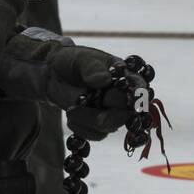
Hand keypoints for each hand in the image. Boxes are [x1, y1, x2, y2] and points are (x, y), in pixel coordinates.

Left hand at [0, 34, 140, 139]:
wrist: (53, 74)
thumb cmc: (71, 61)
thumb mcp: (80, 59)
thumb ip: (92, 68)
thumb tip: (104, 80)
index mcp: (125, 76)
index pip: (140, 89)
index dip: (137, 98)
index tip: (129, 102)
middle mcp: (123, 96)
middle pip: (127, 114)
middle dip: (105, 114)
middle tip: (79, 106)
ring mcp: (112, 111)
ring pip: (110, 126)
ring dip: (88, 121)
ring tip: (71, 109)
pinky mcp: (99, 123)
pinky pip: (97, 134)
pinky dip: (82, 129)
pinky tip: (71, 117)